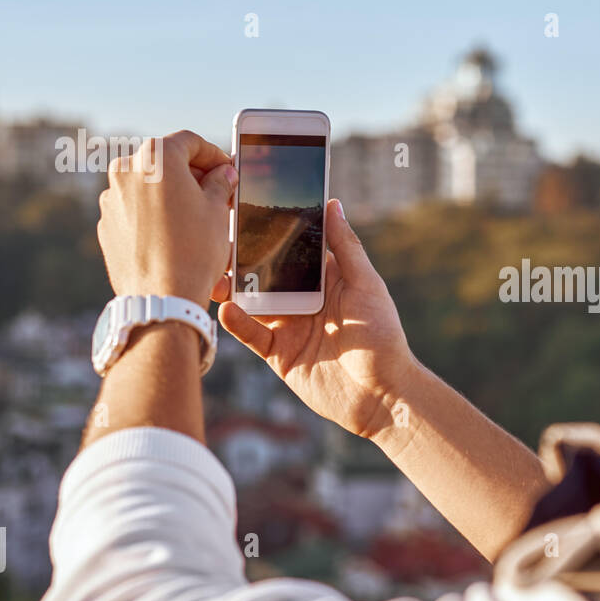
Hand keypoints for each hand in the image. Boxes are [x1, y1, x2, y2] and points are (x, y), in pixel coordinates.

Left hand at [98, 130, 235, 307]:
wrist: (162, 297)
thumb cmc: (194, 250)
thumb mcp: (217, 210)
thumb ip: (220, 182)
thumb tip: (223, 173)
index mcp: (157, 157)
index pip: (189, 142)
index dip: (213, 153)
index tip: (226, 168)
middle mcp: (126, 170)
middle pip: (165, 162)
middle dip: (192, 175)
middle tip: (216, 193)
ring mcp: (111, 197)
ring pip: (148, 186)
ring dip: (171, 195)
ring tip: (195, 218)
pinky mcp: (105, 223)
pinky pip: (135, 210)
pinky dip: (154, 215)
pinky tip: (173, 236)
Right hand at [214, 199, 419, 439]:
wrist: (382, 395)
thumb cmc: (384, 337)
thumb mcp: (367, 285)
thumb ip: (346, 247)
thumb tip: (332, 204)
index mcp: (325, 278)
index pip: (292, 248)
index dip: (271, 231)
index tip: (245, 210)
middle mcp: (304, 299)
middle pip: (266, 273)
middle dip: (242, 259)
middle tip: (218, 245)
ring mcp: (290, 326)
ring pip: (252, 301)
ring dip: (233, 289)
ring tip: (215, 277)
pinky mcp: (280, 354)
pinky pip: (252, 334)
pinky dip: (238, 322)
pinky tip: (227, 308)